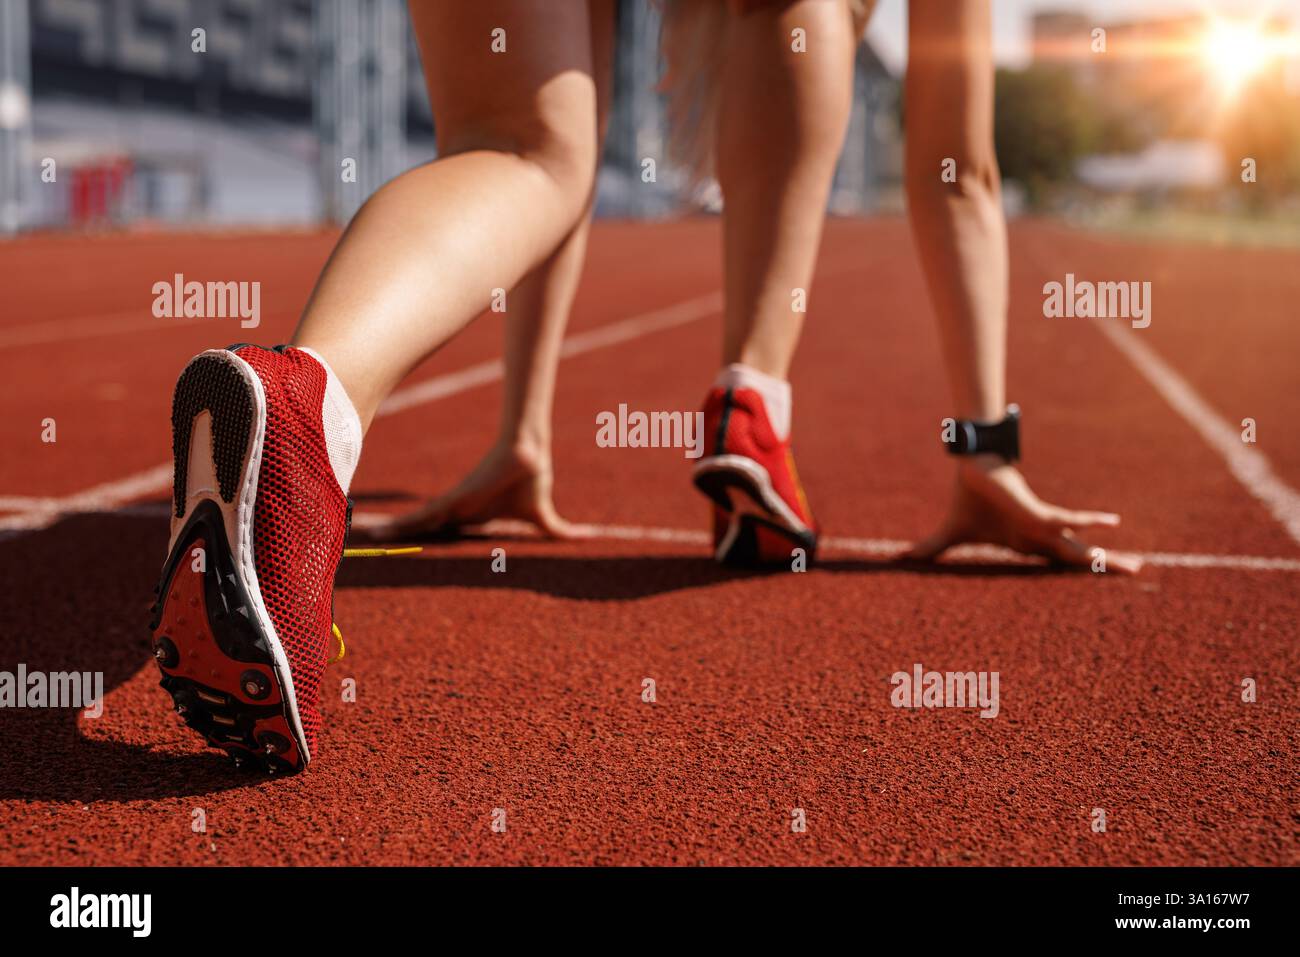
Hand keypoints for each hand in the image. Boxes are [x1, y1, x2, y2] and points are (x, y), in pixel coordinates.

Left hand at [357, 441, 579, 542]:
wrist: (529, 455)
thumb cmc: (531, 482)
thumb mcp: (543, 518)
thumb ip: (558, 530)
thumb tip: (585, 537)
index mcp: (469, 517)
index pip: (437, 531)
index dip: (418, 540)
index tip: (401, 553)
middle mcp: (455, 511)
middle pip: (419, 528)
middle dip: (394, 537)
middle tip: (367, 544)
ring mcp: (451, 506)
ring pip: (414, 523)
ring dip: (389, 532)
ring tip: (362, 537)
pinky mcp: (452, 500)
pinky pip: (422, 517)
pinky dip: (401, 526)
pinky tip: (381, 532)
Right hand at [906, 456, 1141, 573]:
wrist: (972, 468)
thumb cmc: (970, 499)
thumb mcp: (953, 534)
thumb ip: (934, 549)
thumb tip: (901, 559)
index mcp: (1026, 544)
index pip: (1058, 562)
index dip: (1080, 571)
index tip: (1102, 578)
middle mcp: (1040, 538)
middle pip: (1078, 559)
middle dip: (1107, 566)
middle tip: (1138, 571)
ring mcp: (1043, 527)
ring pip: (1080, 548)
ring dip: (1106, 559)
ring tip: (1137, 567)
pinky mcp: (1038, 513)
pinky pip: (1066, 519)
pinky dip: (1086, 521)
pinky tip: (1110, 522)